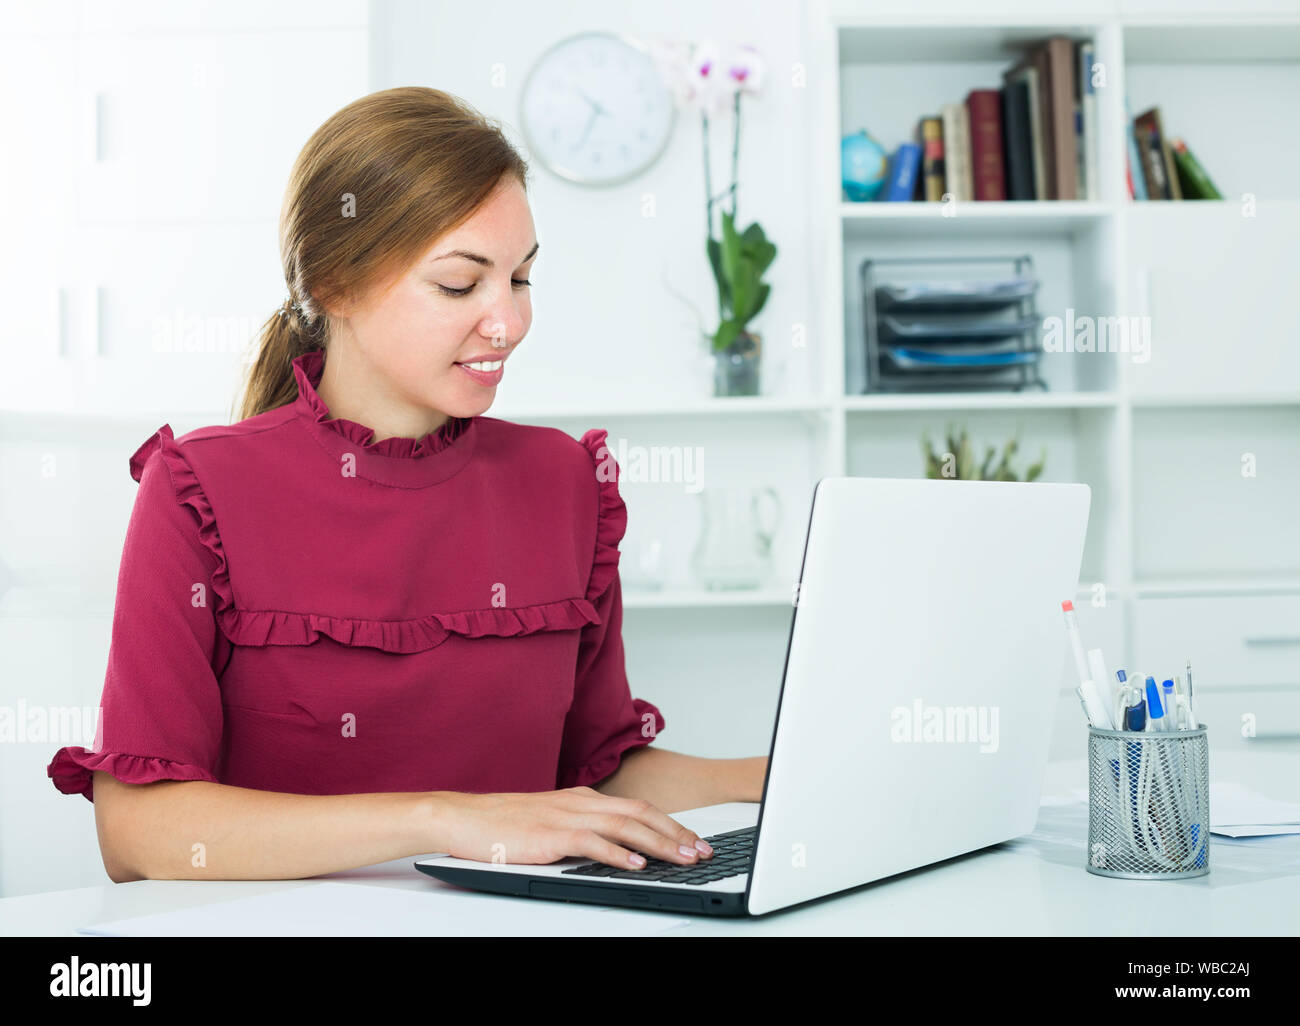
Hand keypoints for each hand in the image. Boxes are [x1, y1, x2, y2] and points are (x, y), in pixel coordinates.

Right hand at [433, 787, 713, 870]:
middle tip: (703, 850)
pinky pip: (592, 842)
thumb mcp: (551, 821)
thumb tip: (613, 848)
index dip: (670, 824)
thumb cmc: (502, 823)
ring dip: (659, 843)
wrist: (462, 817)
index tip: (693, 840)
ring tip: (683, 858)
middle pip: (641, 812)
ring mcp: (566, 816)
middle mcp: (580, 802)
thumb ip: (581, 828)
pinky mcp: (550, 835)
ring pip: (625, 825)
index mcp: (582, 798)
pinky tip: (637, 864)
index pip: (638, 807)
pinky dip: (619, 853)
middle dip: (676, 832)